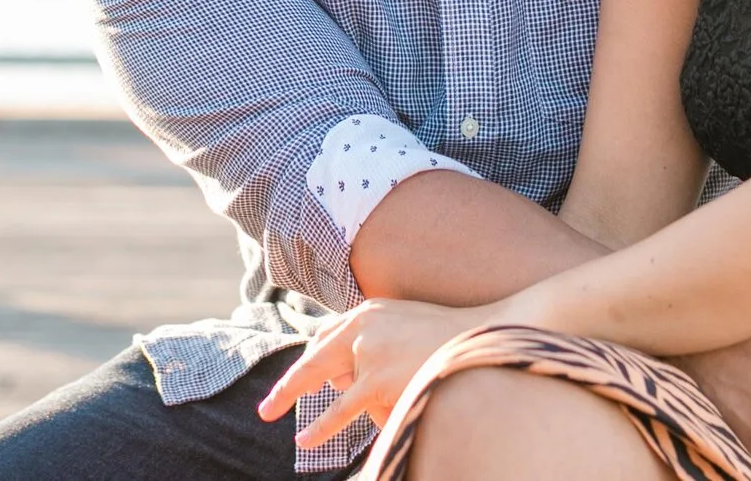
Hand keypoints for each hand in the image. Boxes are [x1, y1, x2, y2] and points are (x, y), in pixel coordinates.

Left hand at [258, 298, 483, 448]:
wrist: (483, 336)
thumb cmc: (452, 337)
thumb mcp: (407, 327)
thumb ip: (379, 341)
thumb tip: (348, 373)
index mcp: (369, 311)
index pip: (326, 335)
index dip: (308, 359)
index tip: (294, 378)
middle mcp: (362, 325)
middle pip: (314, 355)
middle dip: (290, 382)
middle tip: (267, 407)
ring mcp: (368, 351)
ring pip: (332, 383)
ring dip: (297, 395)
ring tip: (270, 413)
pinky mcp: (378, 379)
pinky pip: (342, 409)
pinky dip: (321, 426)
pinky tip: (304, 439)